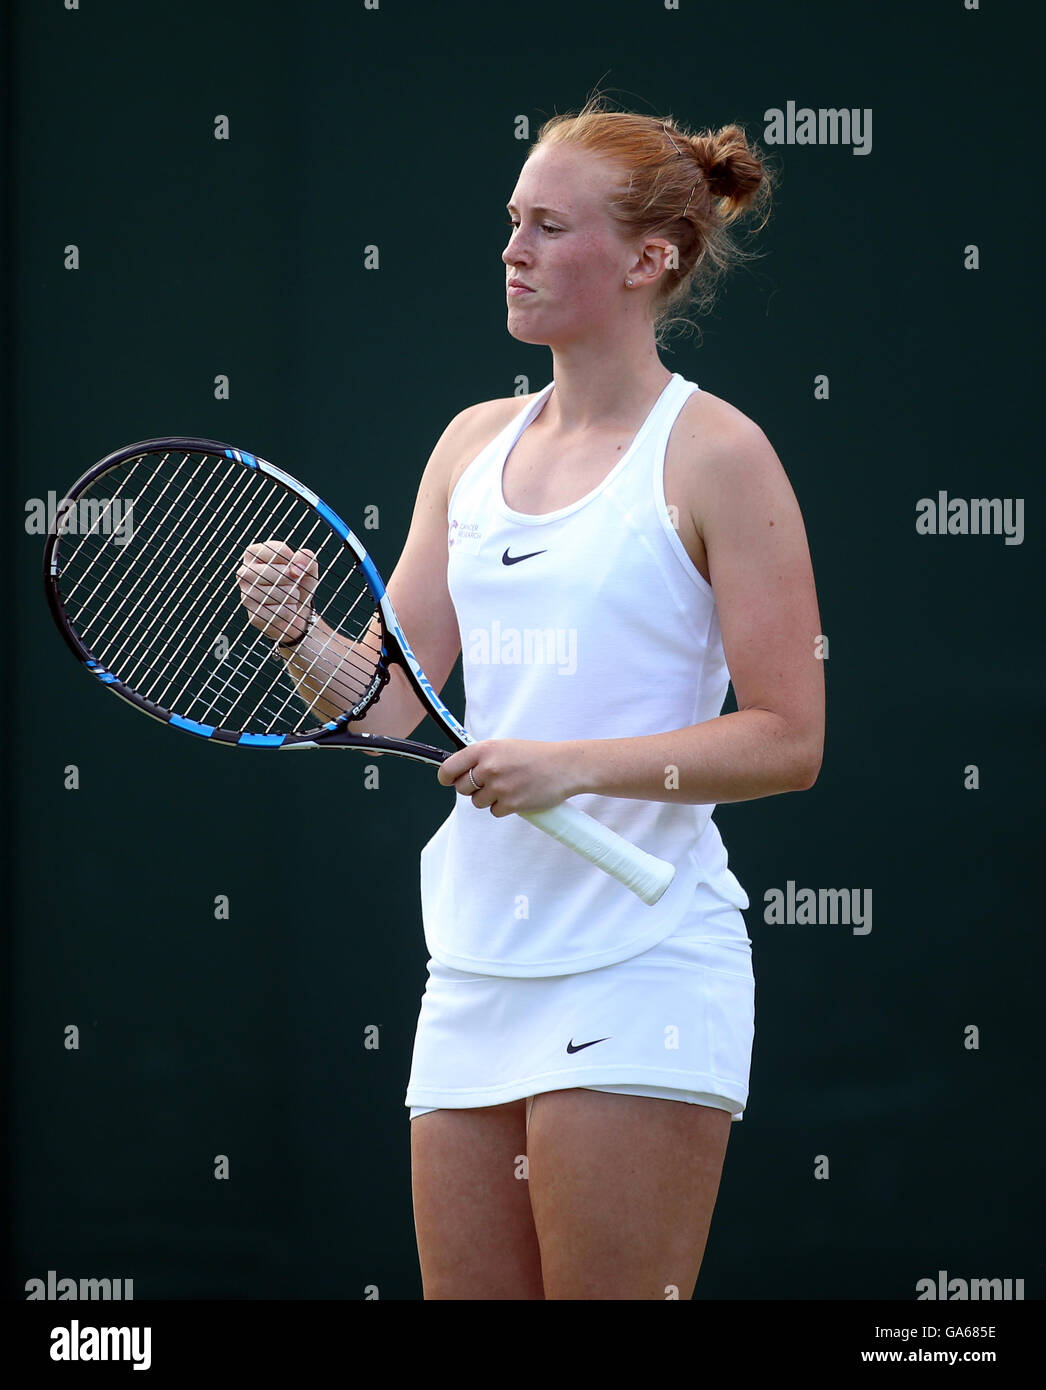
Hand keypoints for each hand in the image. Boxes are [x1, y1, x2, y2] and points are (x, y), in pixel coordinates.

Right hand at [236, 540, 317, 642]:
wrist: (297, 611)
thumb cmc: (298, 583)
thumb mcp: (307, 566)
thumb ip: (306, 558)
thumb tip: (296, 569)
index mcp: (253, 553)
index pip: (281, 551)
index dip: (294, 562)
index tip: (290, 568)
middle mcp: (244, 572)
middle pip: (282, 572)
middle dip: (294, 580)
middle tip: (290, 584)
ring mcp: (246, 595)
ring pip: (282, 593)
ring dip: (293, 596)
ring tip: (287, 597)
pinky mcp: (253, 615)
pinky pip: (281, 611)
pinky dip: (289, 611)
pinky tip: (283, 609)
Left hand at [437, 740, 578, 816]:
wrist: (565, 766)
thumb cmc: (536, 756)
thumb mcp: (505, 746)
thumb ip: (482, 757)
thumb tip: (461, 772)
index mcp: (484, 750)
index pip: (450, 767)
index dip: (446, 777)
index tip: (448, 780)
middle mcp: (489, 767)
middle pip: (462, 788)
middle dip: (473, 788)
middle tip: (490, 783)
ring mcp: (499, 787)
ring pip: (478, 802)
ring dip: (489, 799)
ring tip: (508, 787)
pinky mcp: (511, 803)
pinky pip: (494, 811)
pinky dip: (504, 808)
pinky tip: (517, 796)